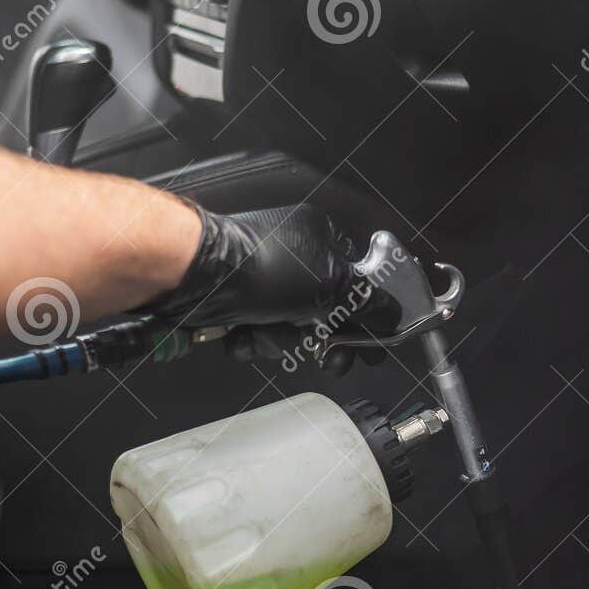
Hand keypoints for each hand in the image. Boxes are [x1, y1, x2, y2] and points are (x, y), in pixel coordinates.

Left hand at [141, 202, 354, 328]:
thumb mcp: (331, 284)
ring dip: (277, 340)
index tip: (368, 349)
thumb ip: (367, 301)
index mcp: (320, 239)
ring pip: (287, 331)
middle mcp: (291, 257)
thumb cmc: (256, 264)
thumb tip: (392, 313)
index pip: (356, 285)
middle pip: (320, 315)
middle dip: (312, 336)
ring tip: (264, 329)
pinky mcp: (235, 302)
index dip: (363, 321)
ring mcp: (261, 281)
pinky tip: (241, 333)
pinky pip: (255, 334)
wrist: (196, 275)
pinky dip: (249, 340)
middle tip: (319, 349)